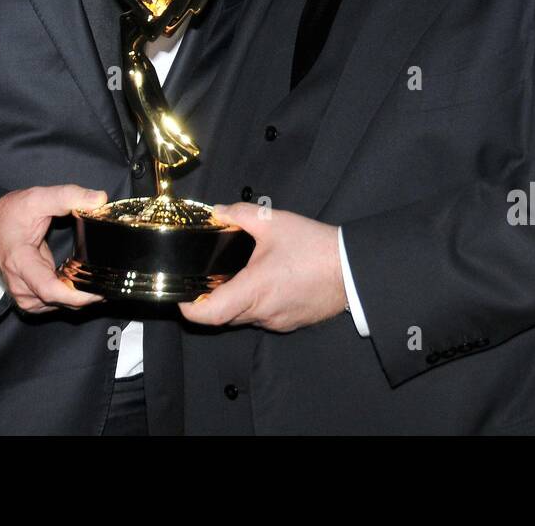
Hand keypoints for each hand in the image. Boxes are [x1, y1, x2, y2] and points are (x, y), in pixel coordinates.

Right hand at [0, 185, 106, 313]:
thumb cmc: (8, 216)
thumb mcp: (36, 199)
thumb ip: (67, 196)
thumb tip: (99, 199)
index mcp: (21, 263)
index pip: (51, 290)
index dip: (78, 295)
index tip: (100, 291)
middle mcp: (21, 286)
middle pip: (60, 301)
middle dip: (87, 294)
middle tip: (110, 279)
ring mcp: (24, 295)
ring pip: (59, 305)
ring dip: (79, 295)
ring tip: (97, 278)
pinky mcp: (29, 298)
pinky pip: (55, 303)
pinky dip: (69, 294)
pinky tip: (79, 280)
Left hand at [179, 203, 346, 331]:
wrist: (352, 268)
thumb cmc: (316, 247)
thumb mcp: (274, 222)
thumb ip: (241, 214)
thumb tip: (218, 211)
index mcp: (254, 290)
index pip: (209, 314)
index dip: (189, 308)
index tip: (182, 295)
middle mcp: (263, 312)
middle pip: (224, 316)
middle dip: (213, 298)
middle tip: (211, 274)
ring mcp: (277, 322)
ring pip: (244, 317)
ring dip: (237, 300)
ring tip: (243, 274)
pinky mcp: (290, 323)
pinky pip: (264, 317)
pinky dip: (258, 303)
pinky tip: (268, 281)